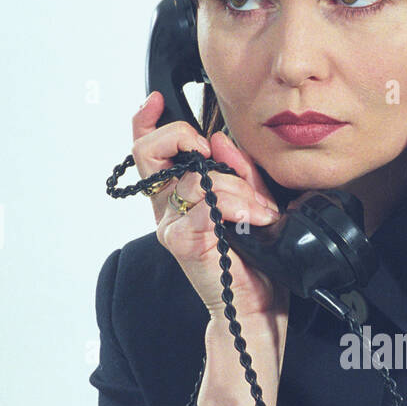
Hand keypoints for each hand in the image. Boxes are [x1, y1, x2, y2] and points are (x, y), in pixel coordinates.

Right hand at [130, 90, 285, 318]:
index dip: (146, 120)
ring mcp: (172, 226)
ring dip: (237, 187)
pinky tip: (255, 221)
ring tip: (260, 210)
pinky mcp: (184, 242)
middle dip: (181, 136)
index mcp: (178, 195)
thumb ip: (236, 169)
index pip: (149, 150)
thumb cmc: (253, 258)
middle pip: (150, 152)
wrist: (256, 304)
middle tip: (209, 151)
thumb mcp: (252, 200)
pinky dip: (237, 206)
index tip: (157, 100)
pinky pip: (206, 205)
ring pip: (194, 178)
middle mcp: (168, 208)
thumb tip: (218, 139)